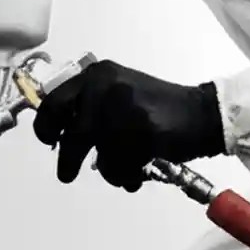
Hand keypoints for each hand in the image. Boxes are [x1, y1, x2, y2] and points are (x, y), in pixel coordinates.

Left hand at [33, 59, 223, 191]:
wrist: (204, 113)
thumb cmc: (156, 106)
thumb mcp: (116, 91)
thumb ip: (87, 104)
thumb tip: (56, 132)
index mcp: (96, 75)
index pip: (54, 101)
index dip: (45, 125)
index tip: (48, 140)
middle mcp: (105, 86)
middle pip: (72, 133)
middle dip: (68, 159)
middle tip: (66, 174)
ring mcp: (124, 108)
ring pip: (99, 154)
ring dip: (110, 169)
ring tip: (122, 171)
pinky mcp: (143, 131)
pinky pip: (120, 165)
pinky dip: (126, 175)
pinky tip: (137, 173)